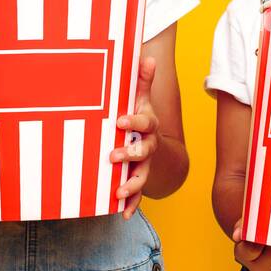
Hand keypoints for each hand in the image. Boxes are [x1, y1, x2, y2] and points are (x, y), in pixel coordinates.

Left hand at [110, 55, 158, 219]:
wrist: (155, 147)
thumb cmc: (139, 118)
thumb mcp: (141, 99)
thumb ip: (141, 80)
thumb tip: (147, 55)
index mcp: (148, 125)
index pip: (144, 122)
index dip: (133, 121)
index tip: (120, 120)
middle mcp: (148, 146)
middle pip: (144, 151)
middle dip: (131, 154)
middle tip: (114, 156)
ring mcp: (145, 165)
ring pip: (141, 175)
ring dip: (132, 184)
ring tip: (118, 190)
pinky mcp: (138, 181)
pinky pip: (138, 195)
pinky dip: (131, 205)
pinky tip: (122, 214)